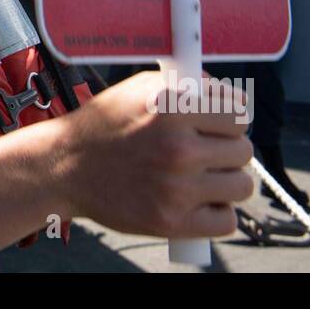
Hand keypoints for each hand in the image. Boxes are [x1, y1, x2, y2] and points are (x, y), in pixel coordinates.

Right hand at [54, 70, 253, 238]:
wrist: (65, 167)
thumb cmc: (105, 125)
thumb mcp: (142, 87)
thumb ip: (188, 86)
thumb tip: (228, 96)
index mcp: (173, 107)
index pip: (240, 112)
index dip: (231, 117)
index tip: (221, 123)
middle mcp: (178, 148)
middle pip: (244, 150)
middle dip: (227, 148)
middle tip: (205, 150)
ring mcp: (176, 188)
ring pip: (241, 186)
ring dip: (226, 181)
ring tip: (201, 176)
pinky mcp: (171, 222)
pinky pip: (226, 221)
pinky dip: (216, 213)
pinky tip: (197, 201)